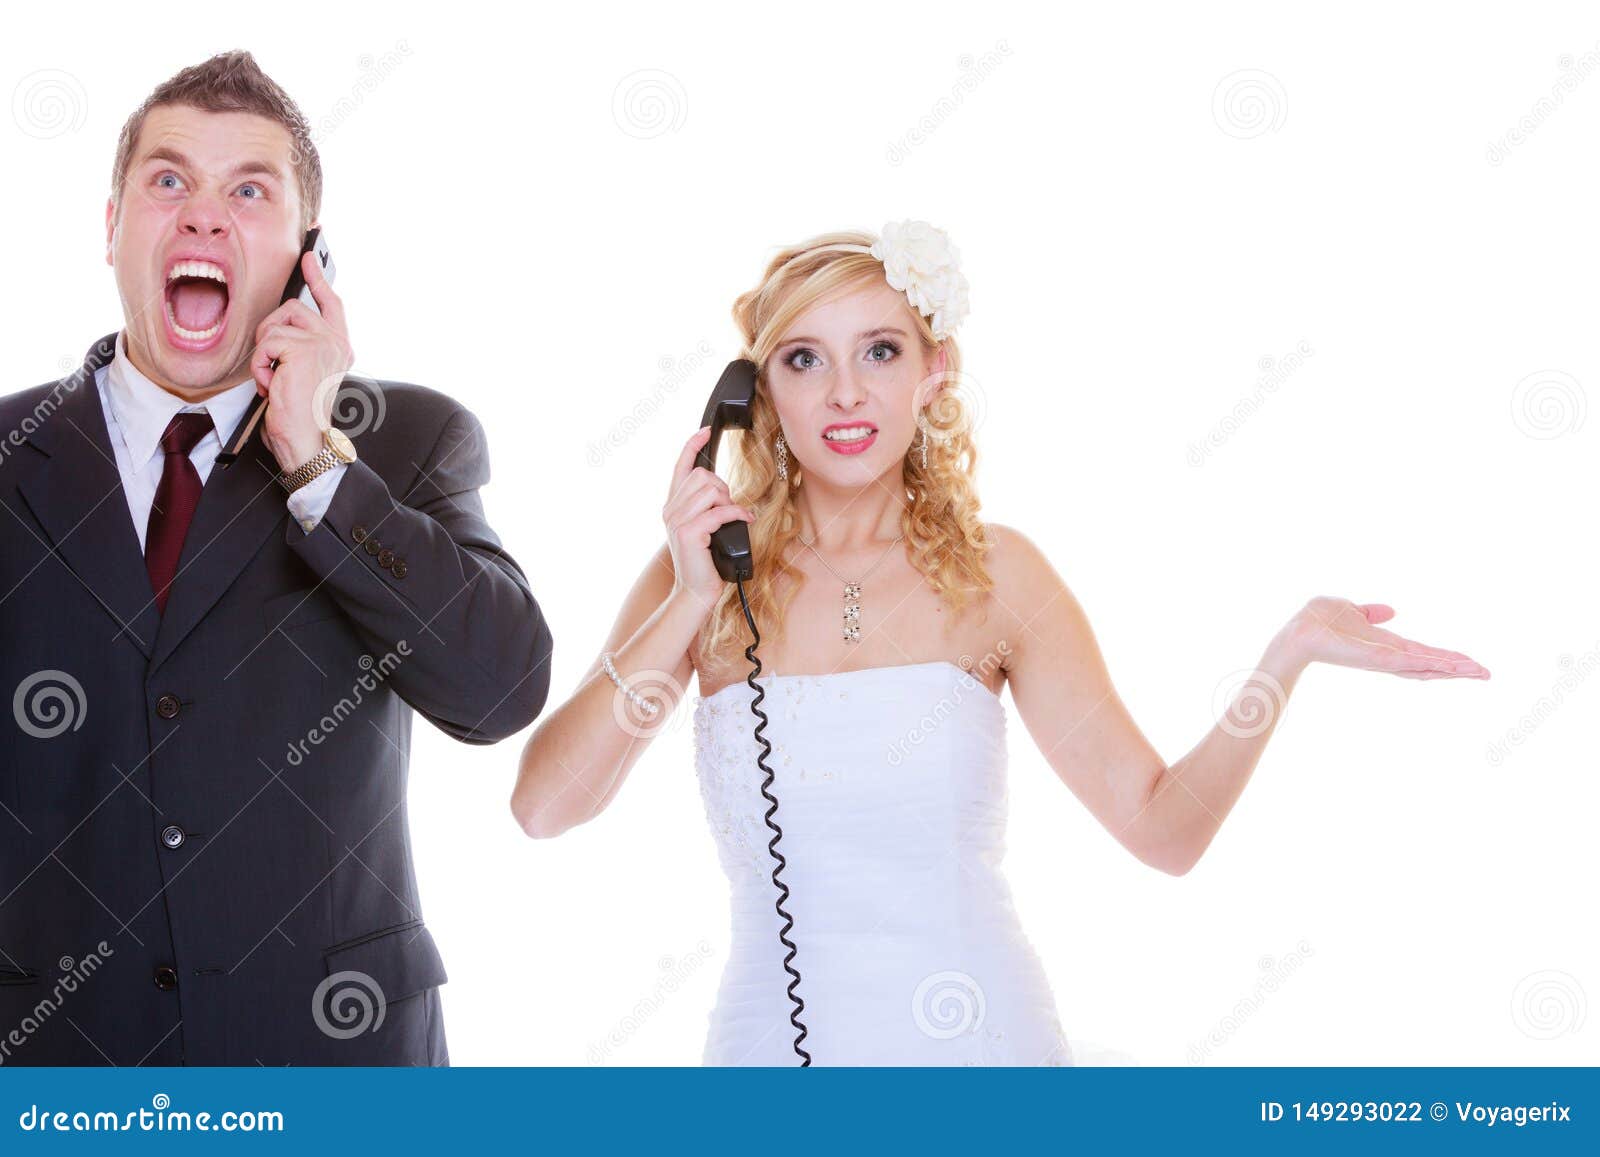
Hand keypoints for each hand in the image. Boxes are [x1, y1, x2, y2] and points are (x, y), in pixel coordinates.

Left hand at [252, 248, 354, 472]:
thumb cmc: (300, 412)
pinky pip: (266, 342)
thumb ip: (301, 343)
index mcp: (339, 345)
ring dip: (265, 353)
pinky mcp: (304, 349)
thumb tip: (283, 320)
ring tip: (276, 379)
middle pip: (292, 307)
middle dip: (272, 333)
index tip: (308, 253)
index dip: (317, 275)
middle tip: (275, 365)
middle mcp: (337, 341)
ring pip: (275, 324)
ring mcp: (323, 343)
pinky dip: (261, 367)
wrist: (306, 439)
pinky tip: (274, 384)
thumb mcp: (302, 370)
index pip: (330, 301)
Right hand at [663, 426, 753, 614]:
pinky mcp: (689, 533)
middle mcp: (671, 510)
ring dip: (728, 502)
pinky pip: (719, 511)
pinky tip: (745, 521)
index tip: (705, 432)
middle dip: (723, 488)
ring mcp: (677, 520)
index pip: (680, 466)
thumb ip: (705, 507)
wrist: (696, 592)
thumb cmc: (705, 561)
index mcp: (672, 506)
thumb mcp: (702, 528)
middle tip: (729, 509)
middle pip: (703, 475)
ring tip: (732, 518)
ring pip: (711, 490)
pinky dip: (737, 514)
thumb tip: (720, 489)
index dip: (692, 445)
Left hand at [1274, 596, 1489, 679]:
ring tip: (1480, 672)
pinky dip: (1432, 665)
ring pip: (1426, 666)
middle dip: (1459, 669)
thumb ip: (1372, 613)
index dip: (1446, 658)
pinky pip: (1410, 663)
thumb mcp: (1352, 610)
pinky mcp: (1378, 659)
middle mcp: (1390, 656)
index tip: (1471, 663)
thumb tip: (1391, 611)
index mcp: (1387, 645)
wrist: (1298, 631)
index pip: (1424, 653)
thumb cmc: (1319, 620)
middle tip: (1487, 673)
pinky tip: (1452, 667)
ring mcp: (1385, 659)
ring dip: (1453, 669)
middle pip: (1431, 665)